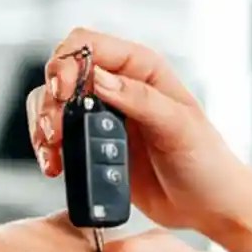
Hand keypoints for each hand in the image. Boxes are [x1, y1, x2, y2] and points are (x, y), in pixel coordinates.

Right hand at [29, 27, 251, 251]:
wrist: (209, 206)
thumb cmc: (207, 161)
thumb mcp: (179, 126)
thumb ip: (140, 99)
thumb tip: (99, 79)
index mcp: (141, 69)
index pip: (88, 45)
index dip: (67, 63)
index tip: (63, 93)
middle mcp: (119, 87)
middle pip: (61, 73)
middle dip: (49, 100)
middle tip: (53, 131)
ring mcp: (103, 118)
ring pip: (53, 105)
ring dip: (42, 125)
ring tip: (52, 152)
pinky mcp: (94, 148)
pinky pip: (58, 138)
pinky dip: (48, 149)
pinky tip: (55, 166)